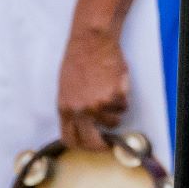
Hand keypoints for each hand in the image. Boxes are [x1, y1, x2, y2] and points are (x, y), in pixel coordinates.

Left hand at [58, 23, 128, 148]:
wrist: (91, 41)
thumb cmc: (78, 59)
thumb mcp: (65, 87)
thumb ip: (72, 107)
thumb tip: (81, 123)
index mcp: (65, 108)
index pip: (70, 139)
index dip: (81, 146)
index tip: (89, 145)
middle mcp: (80, 111)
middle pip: (92, 142)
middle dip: (101, 146)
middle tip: (108, 143)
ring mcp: (97, 105)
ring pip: (114, 121)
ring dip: (116, 111)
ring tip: (111, 92)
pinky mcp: (114, 97)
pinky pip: (124, 105)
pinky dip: (123, 95)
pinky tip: (116, 81)